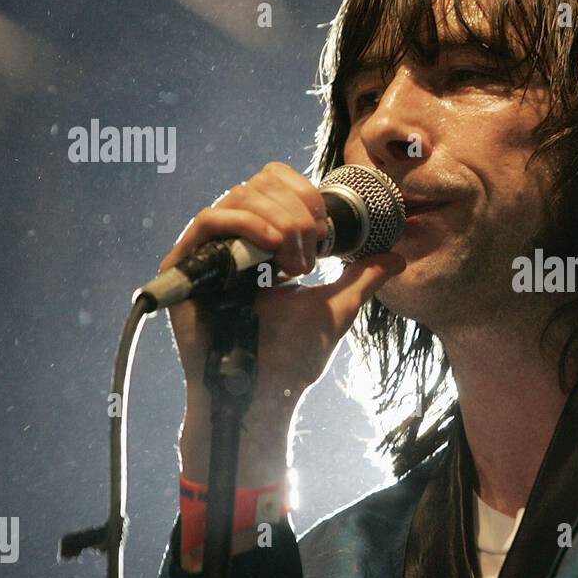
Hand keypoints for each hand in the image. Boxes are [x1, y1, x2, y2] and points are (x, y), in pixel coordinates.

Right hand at [160, 161, 404, 414]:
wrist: (264, 393)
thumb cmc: (294, 356)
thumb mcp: (337, 306)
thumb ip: (362, 276)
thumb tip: (395, 257)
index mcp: (263, 244)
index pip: (274, 185)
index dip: (303, 193)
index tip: (326, 228)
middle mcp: (232, 243)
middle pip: (257, 185)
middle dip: (295, 210)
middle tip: (313, 250)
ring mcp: (206, 254)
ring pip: (236, 197)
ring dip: (278, 219)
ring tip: (295, 260)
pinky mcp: (182, 267)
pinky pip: (207, 221)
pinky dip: (245, 223)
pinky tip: (273, 245)